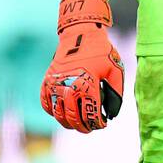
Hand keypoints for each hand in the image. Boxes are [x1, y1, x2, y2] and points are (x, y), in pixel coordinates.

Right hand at [40, 0, 124, 133]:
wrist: (80, 33)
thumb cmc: (101, 51)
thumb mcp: (115, 69)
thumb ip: (117, 93)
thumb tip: (112, 115)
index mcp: (87, 84)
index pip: (90, 114)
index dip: (97, 124)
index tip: (102, 124)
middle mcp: (69, 85)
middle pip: (73, 118)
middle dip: (82, 127)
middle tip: (89, 128)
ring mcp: (55, 84)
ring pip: (58, 114)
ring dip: (67, 123)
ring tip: (76, 124)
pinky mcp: (47, 80)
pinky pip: (46, 103)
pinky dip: (52, 111)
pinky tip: (61, 112)